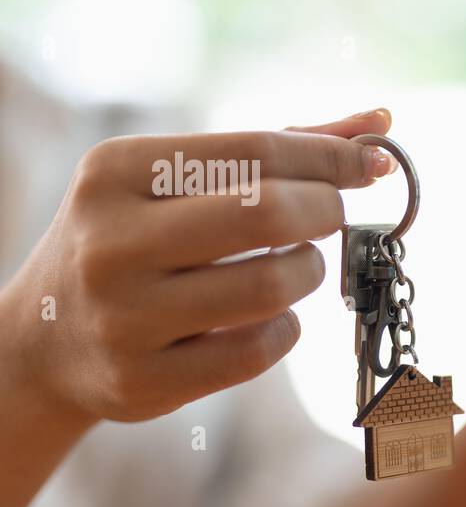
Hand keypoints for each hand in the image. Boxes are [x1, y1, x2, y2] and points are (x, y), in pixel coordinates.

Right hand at [0, 109, 397, 423]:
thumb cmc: (136, 241)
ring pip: (269, 287)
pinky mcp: (142, 380)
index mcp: (115, 172)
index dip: (330, 157)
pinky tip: (271, 316)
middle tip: (333, 216)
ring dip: (308, 272)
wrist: (45, 340)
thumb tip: (380, 126)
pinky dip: (285, 329)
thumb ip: (280, 147)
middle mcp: (109, 241)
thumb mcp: (176, 181)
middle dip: (325, 211)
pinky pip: (257, 351)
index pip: (253, 150)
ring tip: (298, 265)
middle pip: (264, 213)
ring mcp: (123, 317)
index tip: (372, 164)